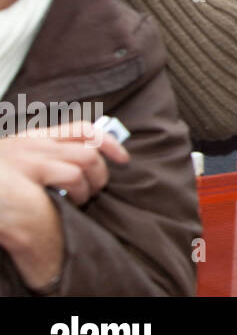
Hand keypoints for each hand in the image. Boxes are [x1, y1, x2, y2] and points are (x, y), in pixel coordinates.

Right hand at [0, 121, 129, 291]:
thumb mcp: (14, 167)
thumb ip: (41, 161)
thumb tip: (79, 165)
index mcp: (31, 139)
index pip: (80, 129)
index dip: (108, 141)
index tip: (123, 158)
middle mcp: (33, 143)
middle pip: (88, 147)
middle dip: (101, 171)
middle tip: (96, 189)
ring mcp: (32, 157)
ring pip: (86, 159)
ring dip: (92, 184)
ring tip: (84, 199)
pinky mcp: (29, 174)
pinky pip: (71, 175)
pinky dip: (80, 191)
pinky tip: (72, 205)